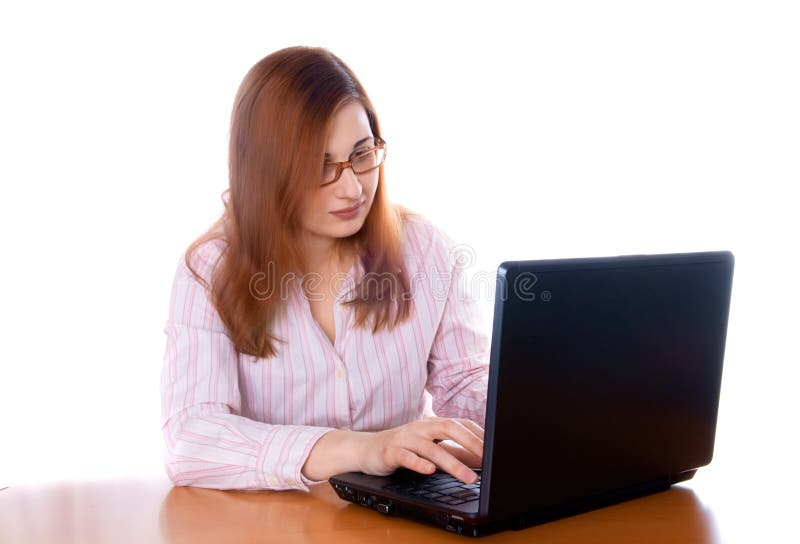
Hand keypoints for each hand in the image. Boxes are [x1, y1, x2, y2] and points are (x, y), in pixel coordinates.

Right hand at [359, 417, 483, 483]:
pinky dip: (419, 463)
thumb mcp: (429, 447)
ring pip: (431, 448)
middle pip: (449, 428)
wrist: (365, 449)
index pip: (460, 423)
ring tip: (468, 478)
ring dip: (452, 463)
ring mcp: (405, 438)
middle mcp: (420, 427)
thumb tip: (479, 458)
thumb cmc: (401, 448)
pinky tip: (429, 471)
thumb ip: (452, 451)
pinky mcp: (391, 451)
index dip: (478, 434)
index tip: (495, 446)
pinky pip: (406, 456)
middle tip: (487, 458)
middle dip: (470, 443)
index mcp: (432, 424)